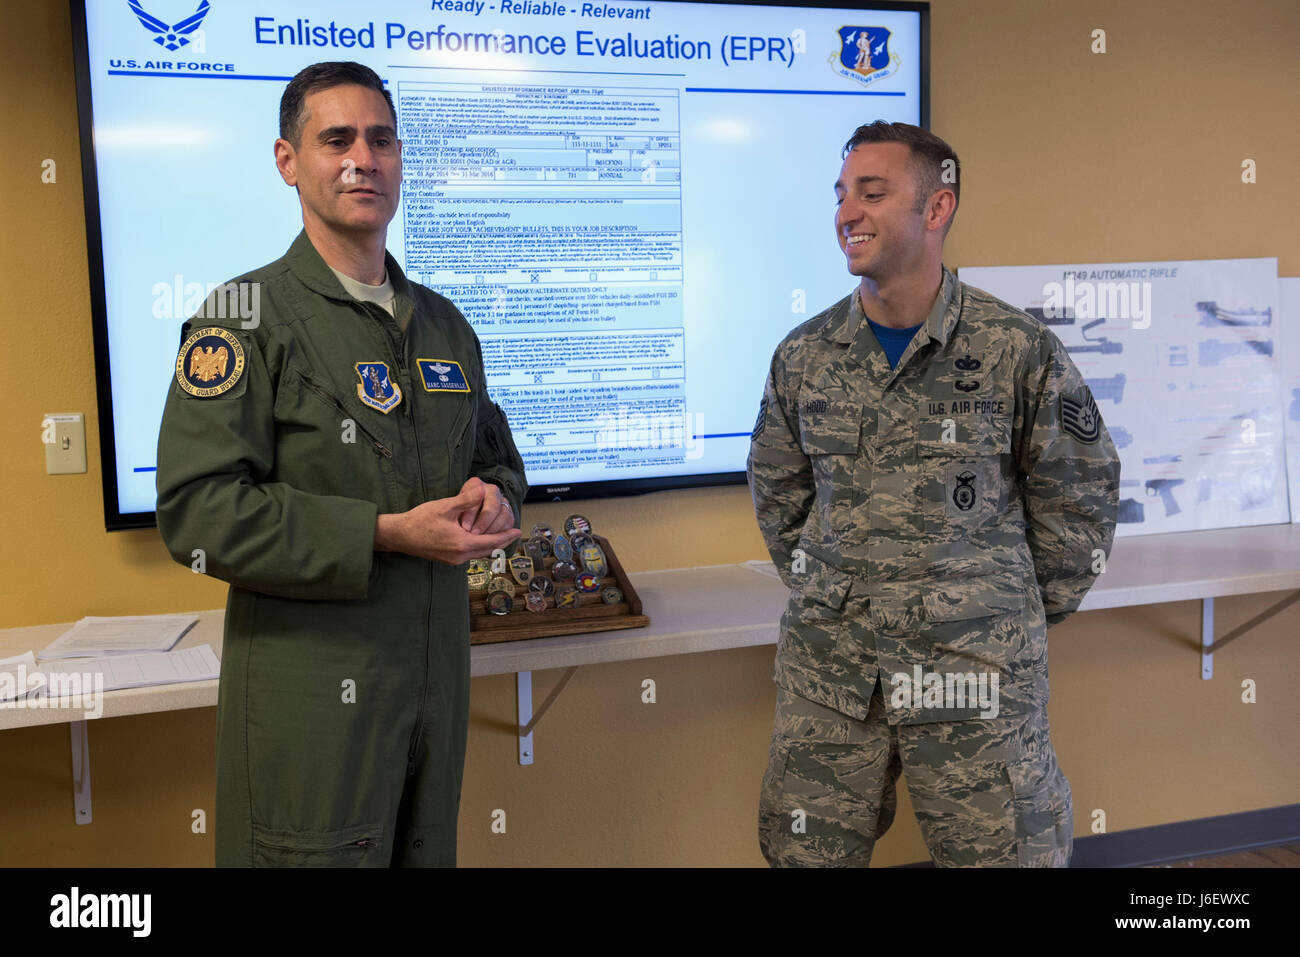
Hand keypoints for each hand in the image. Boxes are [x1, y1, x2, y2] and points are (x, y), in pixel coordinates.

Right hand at [374, 483, 519, 562]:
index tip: (518, 531)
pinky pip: (470, 554)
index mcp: (462, 544)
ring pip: (479, 553)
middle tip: (514, 533)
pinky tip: (481, 538)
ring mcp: (453, 560)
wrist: (398, 535)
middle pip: (488, 550)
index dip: (506, 536)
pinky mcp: (448, 559)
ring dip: (490, 544)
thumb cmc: (419, 520)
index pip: (491, 542)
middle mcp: (460, 557)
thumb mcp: (444, 506)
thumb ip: (465, 500)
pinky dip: (479, 546)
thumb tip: (482, 490)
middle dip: (501, 541)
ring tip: (501, 535)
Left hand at [455, 477, 514, 534]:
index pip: (479, 497)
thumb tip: (479, 492)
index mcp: (476, 484)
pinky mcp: (506, 514)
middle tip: (474, 534)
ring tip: (481, 539)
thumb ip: (465, 500)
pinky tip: (490, 539)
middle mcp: (491, 491)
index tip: (464, 527)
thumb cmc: (451, 514)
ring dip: (493, 529)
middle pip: (494, 506)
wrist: (455, 521)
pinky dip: (500, 532)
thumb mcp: (450, 506)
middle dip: (483, 523)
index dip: (472, 514)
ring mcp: (500, 501)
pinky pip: (509, 523)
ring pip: (504, 515)